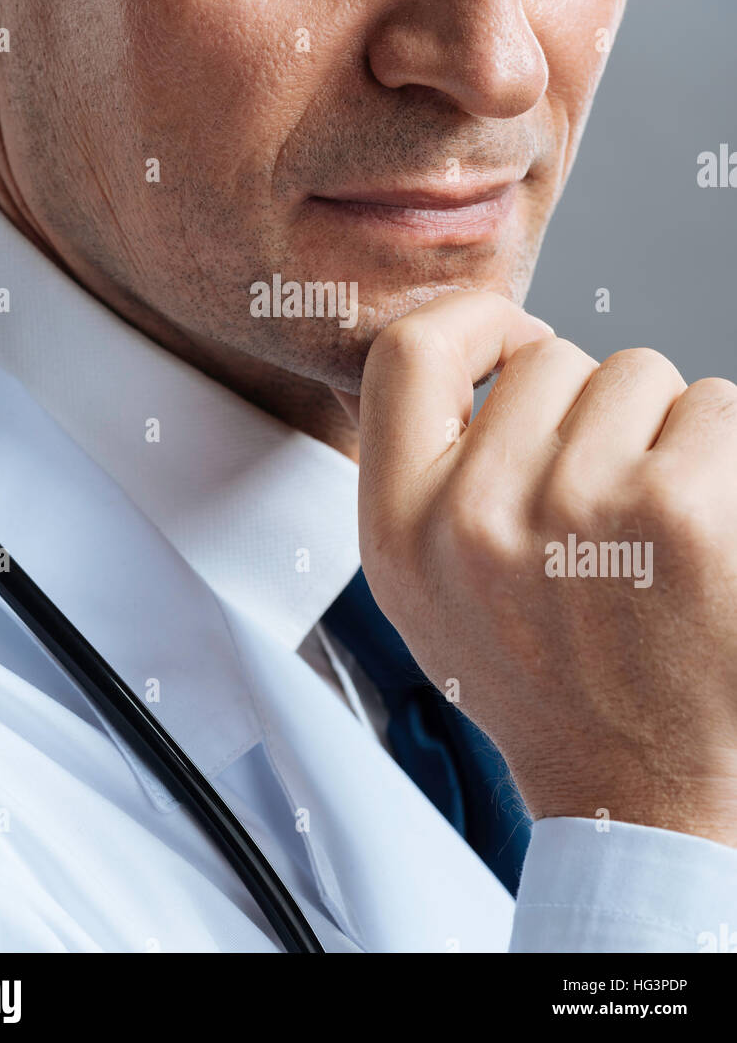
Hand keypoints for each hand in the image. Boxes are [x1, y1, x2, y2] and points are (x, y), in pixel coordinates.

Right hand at [351, 290, 736, 845]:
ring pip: (639, 374)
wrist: (637, 782)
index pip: (408, 352)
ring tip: (647, 528)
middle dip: (587, 410)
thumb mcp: (422, 585)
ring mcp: (581, 509)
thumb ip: (422, 466)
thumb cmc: (540, 677)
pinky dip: (721, 454)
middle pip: (552, 357)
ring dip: (657, 430)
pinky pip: (714, 407)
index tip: (518, 346)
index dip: (475, 325)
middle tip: (597, 509)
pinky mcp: (682, 513)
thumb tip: (485, 345)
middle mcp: (479, 516)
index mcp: (402, 528)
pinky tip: (702, 535)